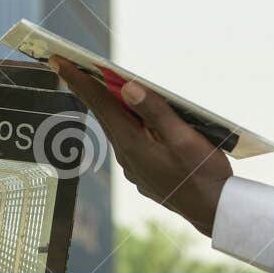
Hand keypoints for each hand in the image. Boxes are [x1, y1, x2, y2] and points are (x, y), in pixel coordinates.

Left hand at [51, 58, 231, 235]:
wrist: (216, 212)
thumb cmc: (204, 175)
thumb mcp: (184, 139)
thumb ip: (155, 112)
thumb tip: (127, 88)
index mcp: (132, 144)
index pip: (99, 103)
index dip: (78, 79)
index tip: (57, 61)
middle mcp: (126, 156)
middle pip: (104, 113)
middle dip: (88, 87)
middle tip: (71, 64)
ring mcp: (133, 166)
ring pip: (118, 127)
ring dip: (110, 105)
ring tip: (102, 83)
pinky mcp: (143, 172)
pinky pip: (129, 140)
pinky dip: (127, 122)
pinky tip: (134, 115)